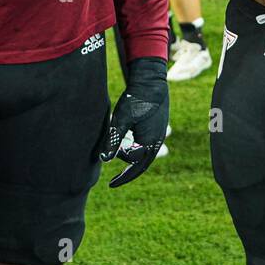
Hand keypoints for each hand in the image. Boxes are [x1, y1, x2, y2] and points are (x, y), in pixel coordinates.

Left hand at [99, 56, 168, 186]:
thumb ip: (114, 139)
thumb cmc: (135, 98)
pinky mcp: (157, 124)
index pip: (136, 167)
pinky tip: (128, 144)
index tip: (111, 184)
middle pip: (142, 164)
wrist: (151, 80)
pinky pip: (147, 143)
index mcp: (149, 142)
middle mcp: (157, 140)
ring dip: (132, 158)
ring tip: (118, 158)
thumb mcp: (121, 119)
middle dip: (129, 172)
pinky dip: (136, 148)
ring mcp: (159, 132)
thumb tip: (104, 159)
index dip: (123, 177)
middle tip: (116, 180)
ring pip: (145, 153)